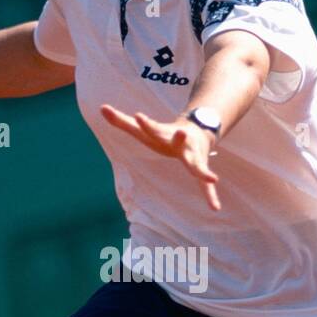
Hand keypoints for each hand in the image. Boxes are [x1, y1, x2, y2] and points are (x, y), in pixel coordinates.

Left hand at [100, 104, 221, 210]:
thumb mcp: (142, 130)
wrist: (197, 130)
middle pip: (178, 141)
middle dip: (179, 137)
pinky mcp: (199, 167)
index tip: (138, 116)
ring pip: (197, 165)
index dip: (146, 123)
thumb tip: (101, 108)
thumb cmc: (162, 134)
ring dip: (202, 171)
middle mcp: (180, 143)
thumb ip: (121, 121)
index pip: (153, 128)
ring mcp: (191, 156)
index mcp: (164, 134)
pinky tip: (215, 208)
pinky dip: (210, 196)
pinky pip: (204, 186)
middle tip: (181, 132)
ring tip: (213, 179)